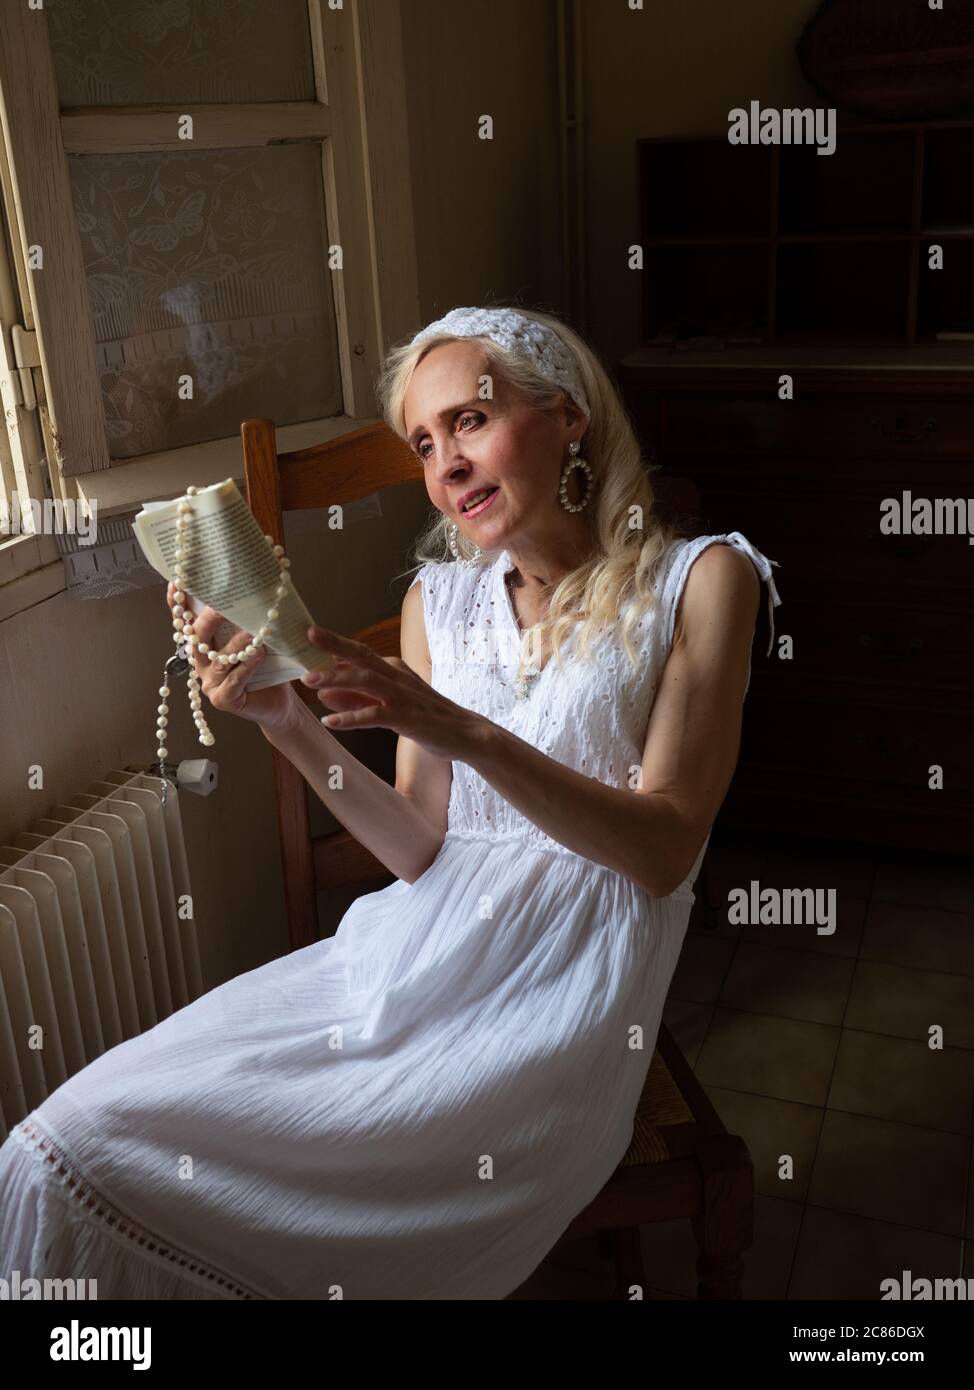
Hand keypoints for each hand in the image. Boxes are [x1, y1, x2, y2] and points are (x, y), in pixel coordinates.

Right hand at [166, 581, 299, 733]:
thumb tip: (254, 586)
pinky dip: (247, 666)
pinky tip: (259, 655)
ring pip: (219, 659)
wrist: (280, 702)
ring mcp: (210, 682)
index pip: (186, 621)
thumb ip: (246, 619)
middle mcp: (202, 663)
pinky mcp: (223, 699)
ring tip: (253, 633)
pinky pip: (233, 680)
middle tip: (224, 607)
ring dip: (236, 644)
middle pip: (197, 638)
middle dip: (209, 620)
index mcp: (204, 645)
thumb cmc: (267, 667)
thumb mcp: (255, 638)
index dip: (178, 605)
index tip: (177, 584)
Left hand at [301, 625, 483, 760]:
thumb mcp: (386, 704)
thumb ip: (356, 699)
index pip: (357, 652)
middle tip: (306, 639)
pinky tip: (331, 722)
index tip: (307, 634)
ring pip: (366, 680)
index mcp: (392, 669)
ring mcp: (402, 696)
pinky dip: (352, 718)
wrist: (464, 733)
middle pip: (361, 656)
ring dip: (337, 679)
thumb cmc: (426, 716)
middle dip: (333, 646)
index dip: (332, 643)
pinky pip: (375, 715)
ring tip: (310, 682)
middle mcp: (396, 676)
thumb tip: (323, 694)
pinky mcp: (407, 717)